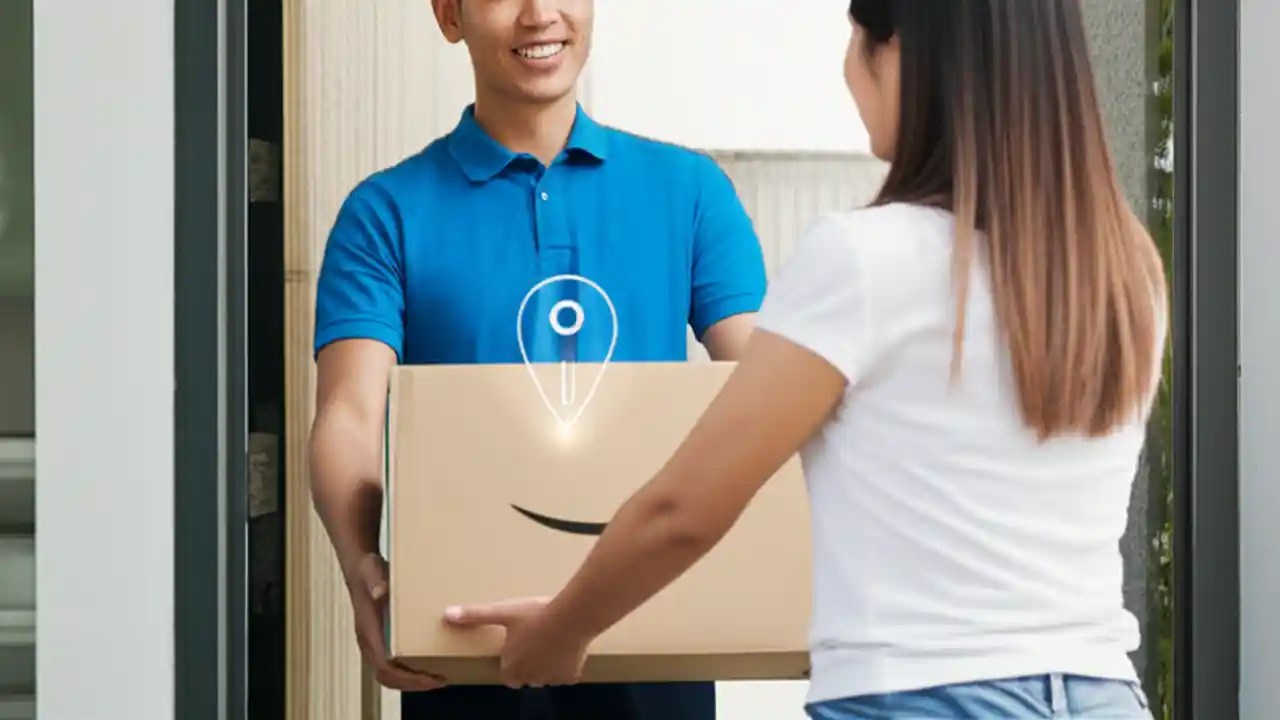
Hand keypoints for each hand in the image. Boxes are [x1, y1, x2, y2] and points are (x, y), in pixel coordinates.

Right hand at [346, 552, 446, 691]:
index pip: (384, 667)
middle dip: (414, 684)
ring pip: (391, 672)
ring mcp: (375, 641)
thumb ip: (376, 581)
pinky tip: (429, 660)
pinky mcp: (382, 638)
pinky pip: (394, 662)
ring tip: (438, 676)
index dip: (406, 678)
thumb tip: (380, 592)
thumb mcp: (372, 571)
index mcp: (368, 631)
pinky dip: (410, 669)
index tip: (428, 679)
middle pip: (388, 677)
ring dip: (413, 679)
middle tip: (440, 681)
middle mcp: (370, 641)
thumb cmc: (367, 571)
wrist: (360, 568)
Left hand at [444, 597, 589, 688]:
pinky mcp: (570, 677)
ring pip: (546, 675)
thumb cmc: (535, 615)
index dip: (512, 660)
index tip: (517, 645)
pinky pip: (565, 674)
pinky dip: (565, 664)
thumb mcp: (503, 611)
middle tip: (534, 638)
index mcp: (512, 668)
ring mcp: (552, 679)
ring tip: (550, 639)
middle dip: (529, 662)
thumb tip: (447, 614)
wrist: (573, 616)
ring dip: (546, 663)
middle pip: (527, 676)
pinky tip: (565, 646)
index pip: (508, 675)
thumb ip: (476, 616)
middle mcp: (531, 679)